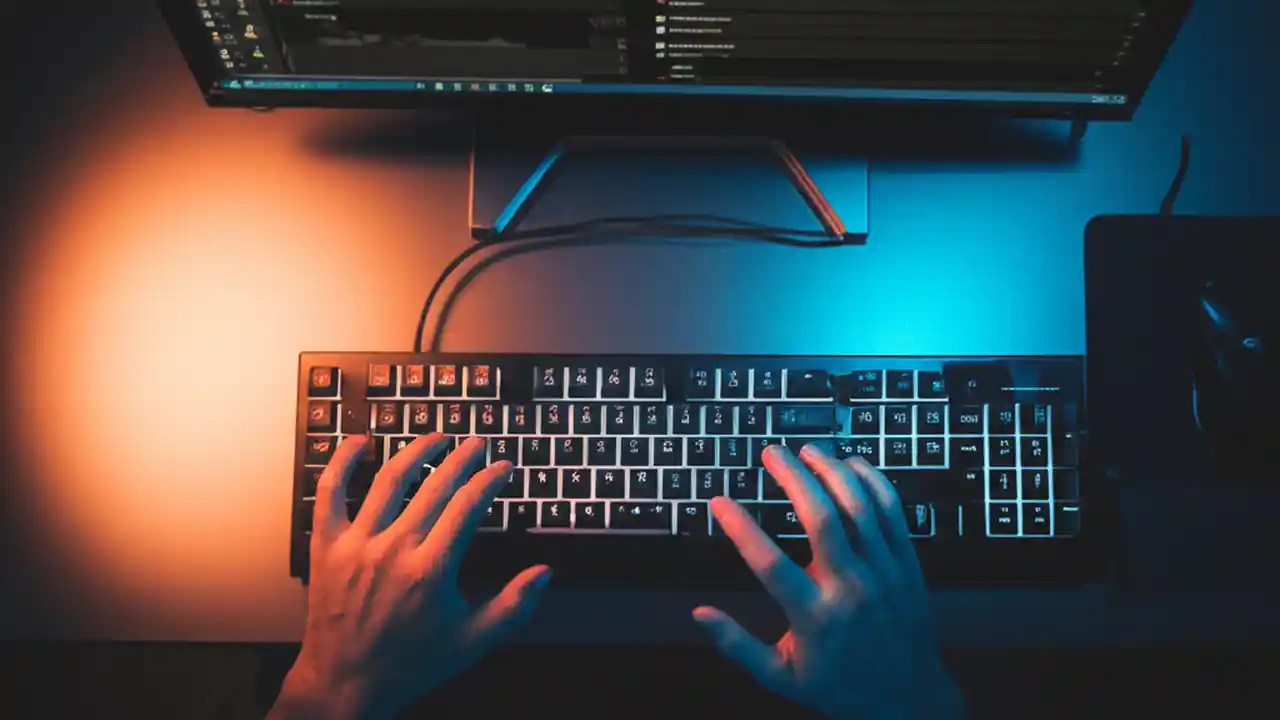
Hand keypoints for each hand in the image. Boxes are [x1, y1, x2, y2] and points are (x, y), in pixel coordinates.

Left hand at [269, 434, 551, 719]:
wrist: (345, 682)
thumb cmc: (408, 663)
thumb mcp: (472, 641)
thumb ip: (513, 606)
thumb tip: (543, 573)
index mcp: (431, 571)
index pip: (468, 506)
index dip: (491, 480)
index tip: (503, 468)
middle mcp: (394, 550)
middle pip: (435, 485)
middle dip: (463, 457)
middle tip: (477, 444)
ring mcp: (357, 544)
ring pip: (389, 479)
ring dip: (417, 450)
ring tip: (436, 436)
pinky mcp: (327, 545)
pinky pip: (330, 491)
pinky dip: (343, 461)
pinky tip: (359, 441)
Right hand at [693, 445, 962, 719]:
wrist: (908, 699)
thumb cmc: (840, 686)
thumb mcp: (780, 676)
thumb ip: (736, 644)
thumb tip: (700, 614)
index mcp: (815, 616)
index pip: (768, 561)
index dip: (739, 526)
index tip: (719, 501)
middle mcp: (851, 588)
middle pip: (820, 518)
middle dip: (792, 477)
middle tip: (771, 453)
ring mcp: (884, 573)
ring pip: (859, 507)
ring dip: (832, 470)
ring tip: (808, 450)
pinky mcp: (908, 565)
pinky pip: (892, 512)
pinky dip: (872, 481)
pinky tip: (852, 464)